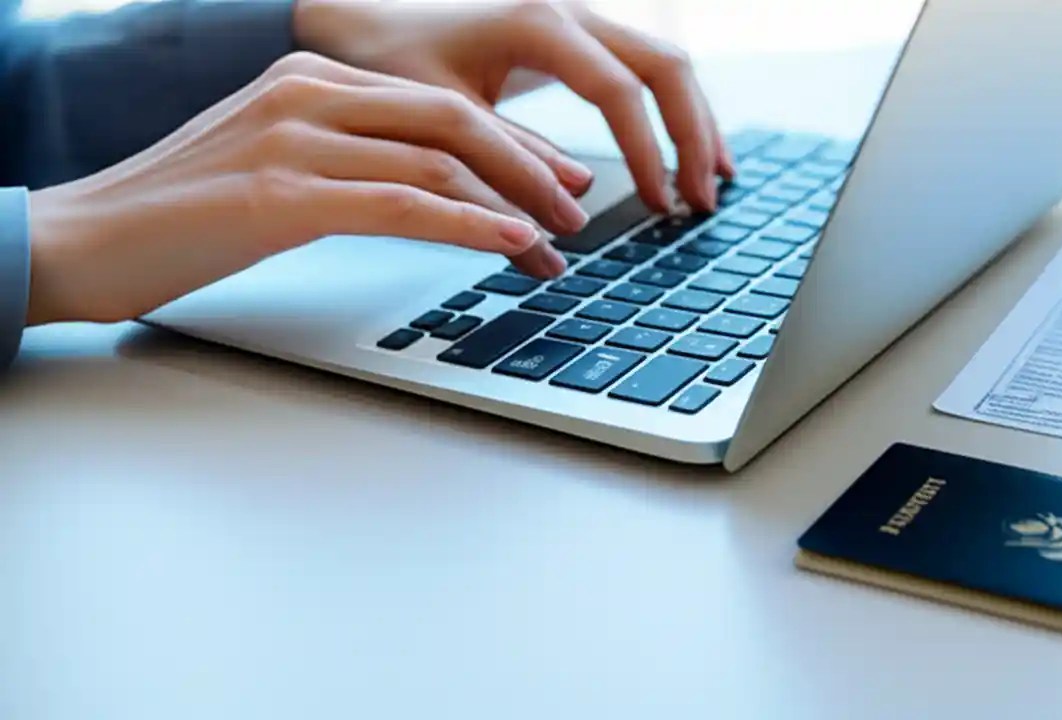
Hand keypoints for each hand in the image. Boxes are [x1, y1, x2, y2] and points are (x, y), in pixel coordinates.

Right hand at [26, 52, 585, 325]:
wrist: (85, 237)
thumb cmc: (186, 212)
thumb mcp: (280, 165)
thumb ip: (351, 160)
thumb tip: (430, 193)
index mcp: (314, 77)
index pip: (440, 105)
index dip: (513, 144)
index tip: (559, 179)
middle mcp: (310, 91)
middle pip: (455, 122)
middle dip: (530, 168)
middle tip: (577, 209)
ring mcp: (295, 137)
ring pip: (438, 161)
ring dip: (512, 206)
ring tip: (557, 244)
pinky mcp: (282, 192)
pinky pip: (401, 203)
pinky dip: (467, 224)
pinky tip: (510, 242)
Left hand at [294, 0, 735, 213]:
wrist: (363, 20)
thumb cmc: (391, 63)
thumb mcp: (446, 119)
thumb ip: (509, 163)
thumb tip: (575, 213)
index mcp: (538, 22)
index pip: (621, 91)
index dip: (648, 154)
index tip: (659, 205)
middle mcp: (568, 9)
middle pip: (664, 67)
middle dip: (692, 137)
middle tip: (702, 200)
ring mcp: (578, 17)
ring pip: (664, 64)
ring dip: (694, 124)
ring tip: (711, 183)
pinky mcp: (578, 37)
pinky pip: (644, 69)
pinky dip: (670, 114)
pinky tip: (685, 153)